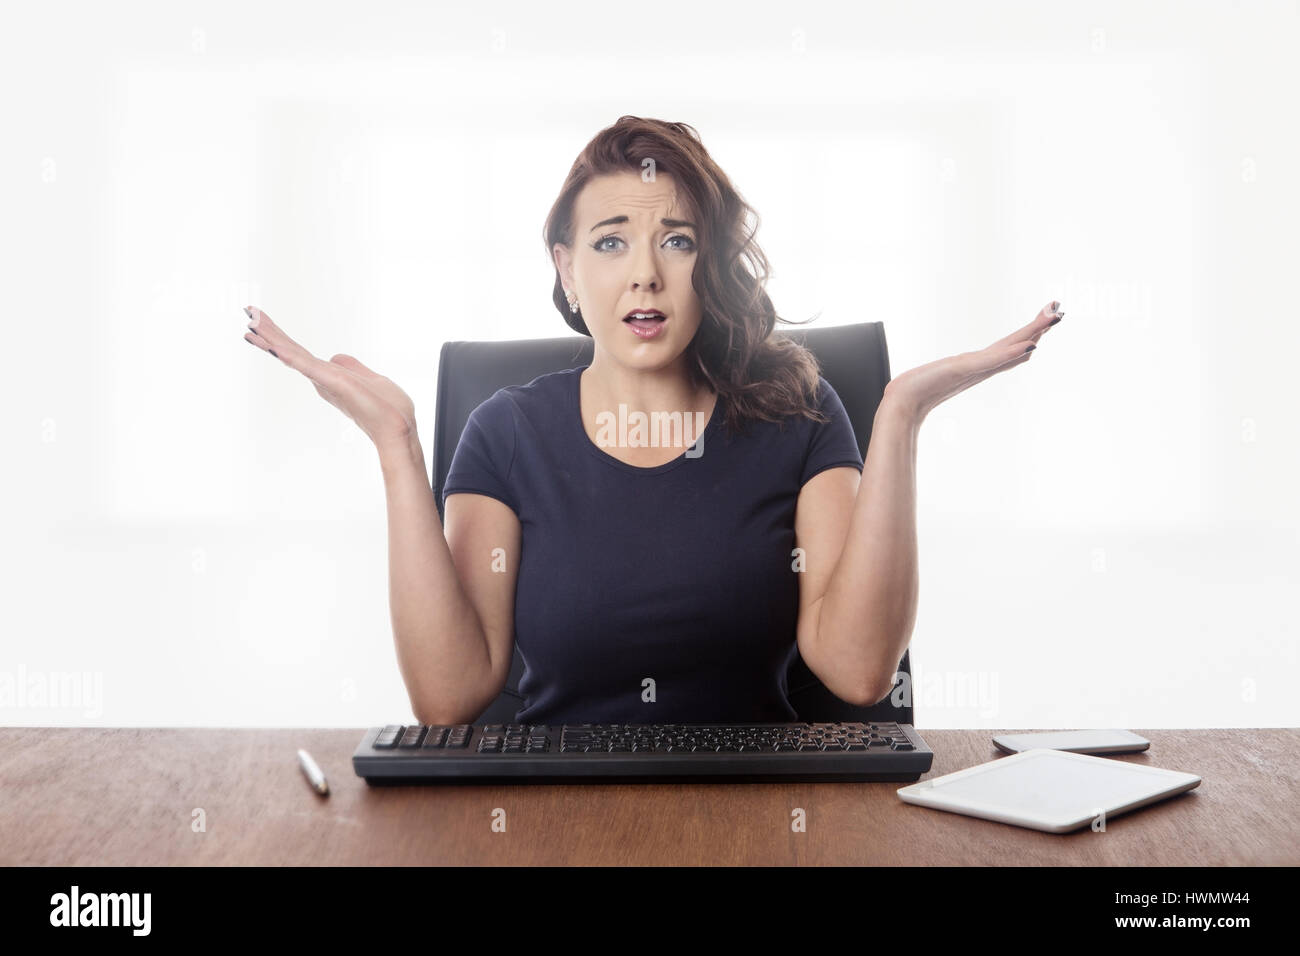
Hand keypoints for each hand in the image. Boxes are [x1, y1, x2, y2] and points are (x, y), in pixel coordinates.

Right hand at [243, 306, 417, 453]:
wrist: (397, 428)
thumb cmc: (388, 409)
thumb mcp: (371, 378)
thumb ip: (352, 367)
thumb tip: (336, 357)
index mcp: (328, 377)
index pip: (299, 353)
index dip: (281, 337)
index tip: (263, 320)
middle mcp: (321, 379)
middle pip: (290, 351)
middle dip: (269, 332)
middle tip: (249, 312)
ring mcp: (324, 381)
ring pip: (292, 355)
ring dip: (271, 339)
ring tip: (250, 323)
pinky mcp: (332, 383)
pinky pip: (306, 365)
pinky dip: (289, 355)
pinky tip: (273, 346)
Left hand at [882, 300, 1063, 424]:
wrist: (902, 403)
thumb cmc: (919, 388)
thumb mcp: (947, 371)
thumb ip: (963, 368)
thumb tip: (968, 365)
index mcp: (980, 364)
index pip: (1012, 345)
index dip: (1033, 332)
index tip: (1051, 315)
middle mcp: (982, 367)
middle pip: (1018, 345)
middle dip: (1039, 329)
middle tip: (1060, 313)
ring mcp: (975, 369)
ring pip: (1010, 350)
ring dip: (1032, 336)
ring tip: (1052, 320)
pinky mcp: (963, 371)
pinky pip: (992, 361)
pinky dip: (1011, 353)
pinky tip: (1027, 347)